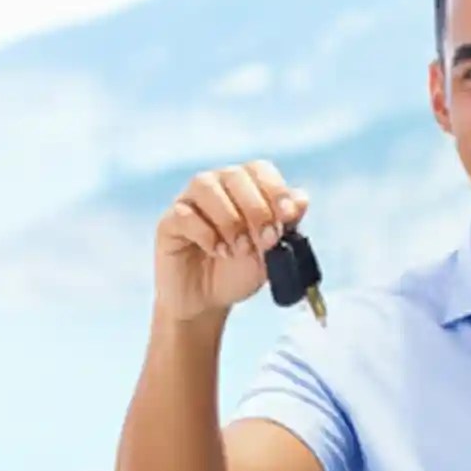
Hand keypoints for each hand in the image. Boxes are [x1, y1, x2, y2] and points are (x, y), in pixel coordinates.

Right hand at [154, 160, 307, 322]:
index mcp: (244, 187)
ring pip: (207, 186)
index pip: (260, 169)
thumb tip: (300, 199)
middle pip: (235, 175)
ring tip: (239, 250)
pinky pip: (185, 214)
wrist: (207, 301)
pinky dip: (206, 233)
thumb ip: (287, 225)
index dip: (276, 189)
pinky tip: (217, 251)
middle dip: (257, 209)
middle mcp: (216, 186)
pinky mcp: (169, 222)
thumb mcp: (272, 252)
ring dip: (230, 219)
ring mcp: (189, 201)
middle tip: (266, 241)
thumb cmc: (240, 271)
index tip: (288, 217)